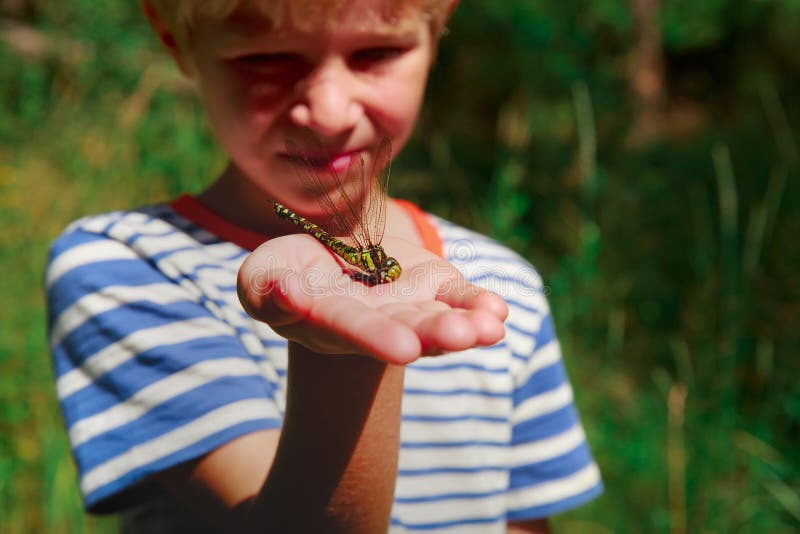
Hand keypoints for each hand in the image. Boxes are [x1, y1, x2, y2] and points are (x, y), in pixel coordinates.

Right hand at [237, 234, 507, 363]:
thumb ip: (267, 290)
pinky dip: (479, 305)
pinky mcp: (434, 287)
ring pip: (439, 318)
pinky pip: (460, 298)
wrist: (331, 260)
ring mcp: (409, 307)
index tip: (404, 348)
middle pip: (405, 329)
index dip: (375, 337)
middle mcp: (376, 323)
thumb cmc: (289, 271)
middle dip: (433, 333)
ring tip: (489, 328)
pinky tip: (497, 312)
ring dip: (465, 325)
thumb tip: (290, 296)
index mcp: (330, 322)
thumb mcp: (263, 275)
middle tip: (461, 336)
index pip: (351, 329)